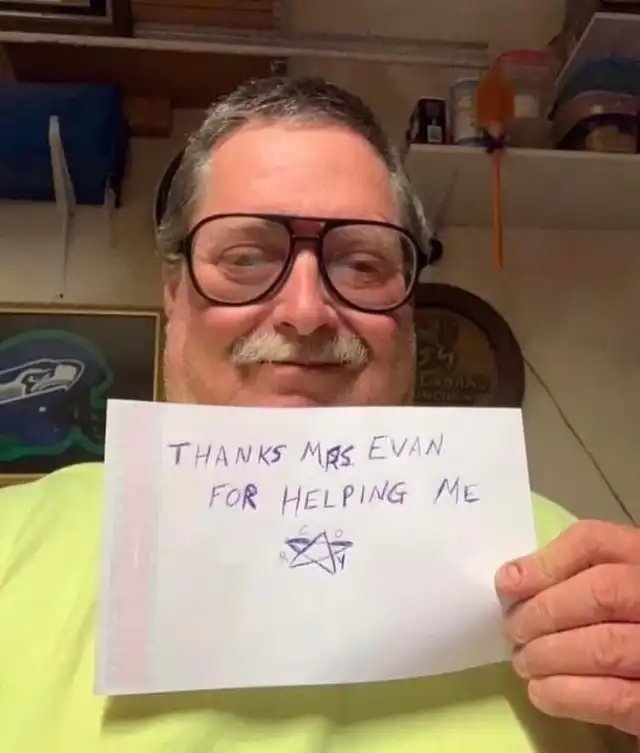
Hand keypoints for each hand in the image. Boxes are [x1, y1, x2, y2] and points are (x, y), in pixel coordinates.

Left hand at [496, 520, 639, 735]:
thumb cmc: (620, 616)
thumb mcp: (609, 581)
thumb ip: (573, 573)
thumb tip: (511, 580)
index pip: (595, 542)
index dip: (546, 562)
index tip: (507, 583)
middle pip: (600, 592)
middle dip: (543, 612)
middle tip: (512, 631)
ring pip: (603, 647)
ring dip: (548, 655)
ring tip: (524, 661)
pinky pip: (613, 698)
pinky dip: (566, 694)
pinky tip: (541, 691)